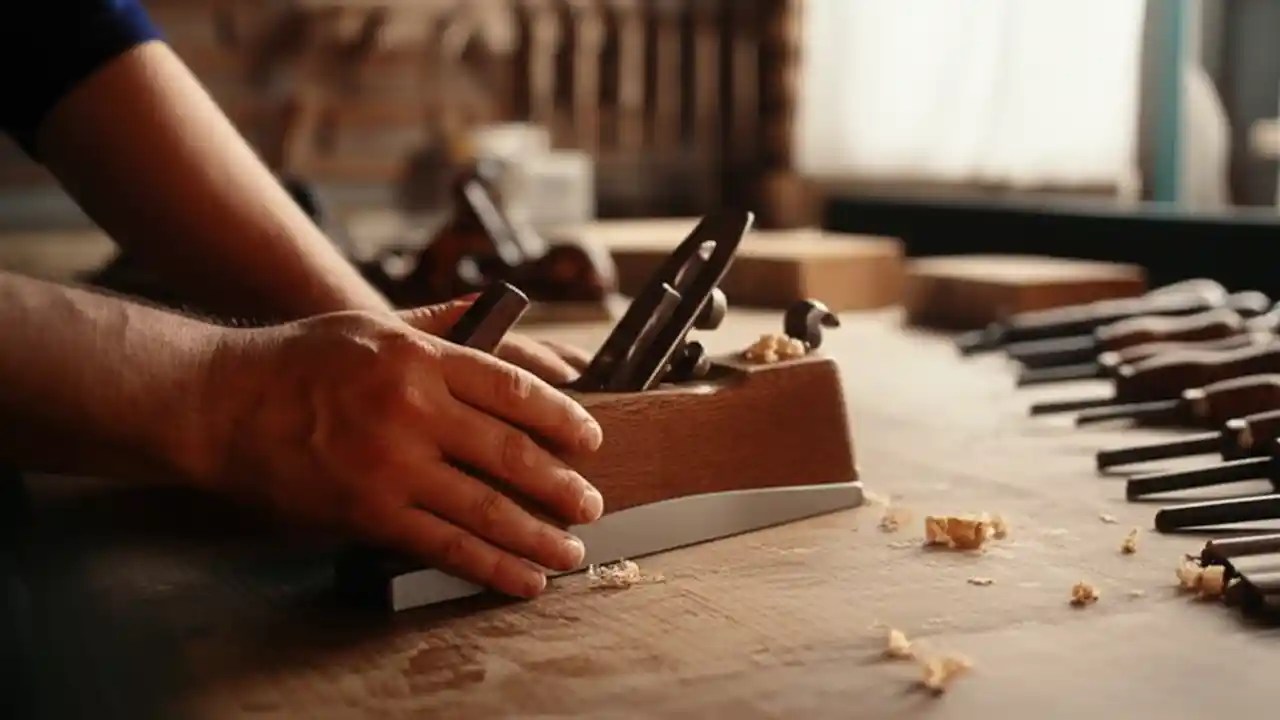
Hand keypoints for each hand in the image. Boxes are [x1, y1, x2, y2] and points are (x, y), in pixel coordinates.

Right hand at [197, 301, 605, 598]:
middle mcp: (414, 410)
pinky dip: (491, 567)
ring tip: (570, 551)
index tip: (589, 439)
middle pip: (511, 453)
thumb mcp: (377, 324)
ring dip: (539, 536)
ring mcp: (392, 465)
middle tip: (591, 504)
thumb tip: (508, 321)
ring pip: (487, 508)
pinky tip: (522, 578)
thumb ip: (446, 323)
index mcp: (422, 359)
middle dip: (562, 485)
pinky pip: (444, 546)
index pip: (515, 390)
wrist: (222, 402)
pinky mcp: (369, 512)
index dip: (563, 417)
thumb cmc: (301, 358)